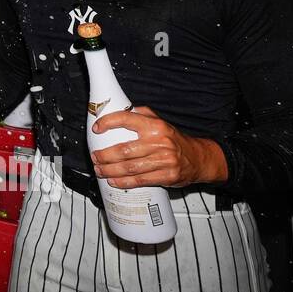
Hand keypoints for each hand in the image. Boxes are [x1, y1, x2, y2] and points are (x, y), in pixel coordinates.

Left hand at [91, 105, 227, 188]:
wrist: (198, 158)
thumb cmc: (174, 140)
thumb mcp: (160, 122)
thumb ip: (141, 115)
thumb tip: (118, 109)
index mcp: (155, 126)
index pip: (126, 119)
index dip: (108, 123)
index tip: (96, 128)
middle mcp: (159, 142)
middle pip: (124, 150)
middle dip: (104, 155)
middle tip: (95, 157)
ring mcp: (164, 160)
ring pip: (129, 167)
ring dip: (110, 170)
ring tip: (100, 170)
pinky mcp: (167, 176)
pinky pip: (140, 180)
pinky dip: (124, 182)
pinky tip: (114, 181)